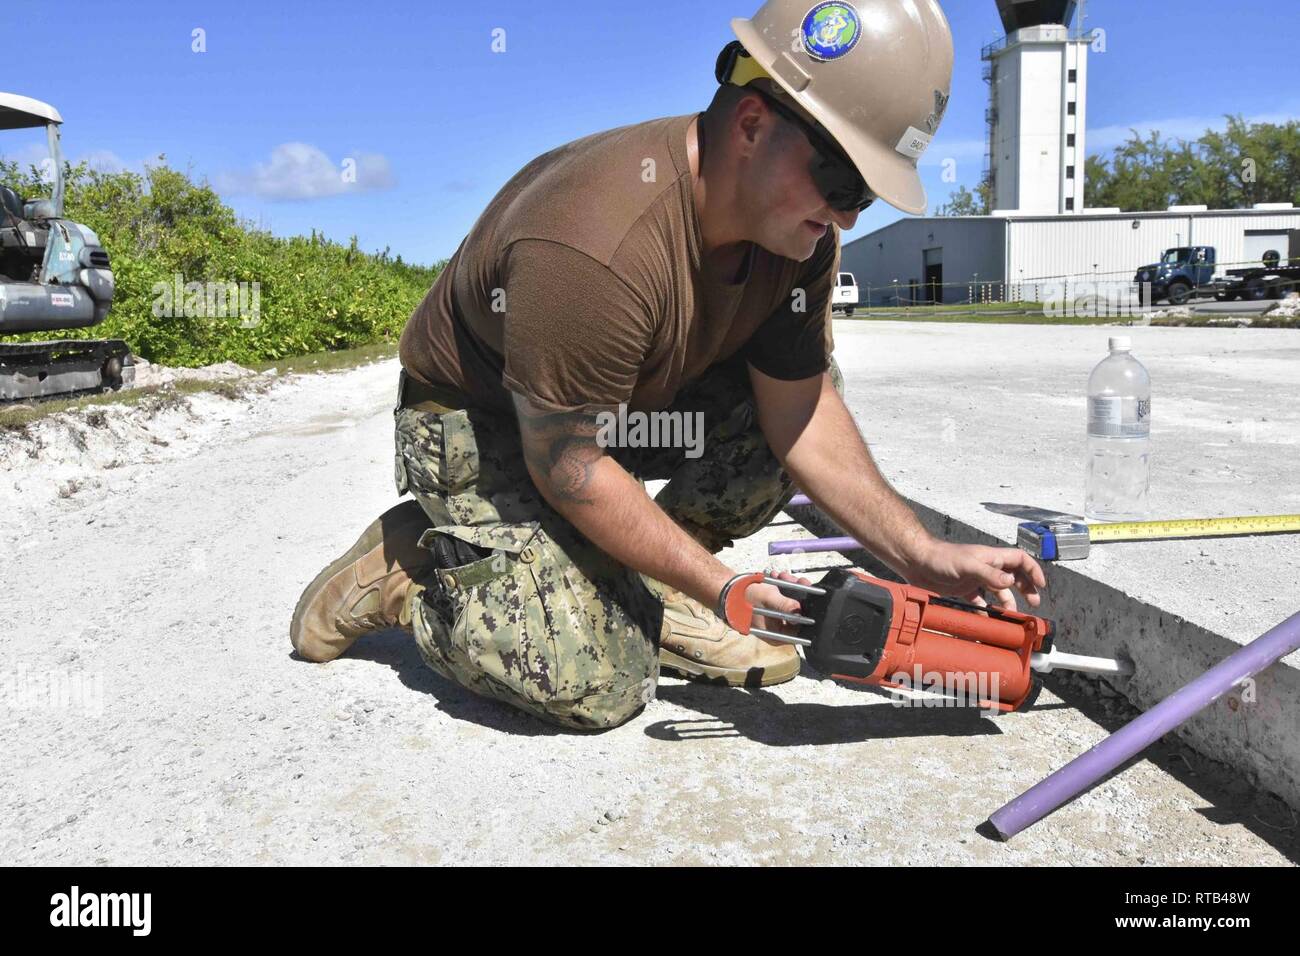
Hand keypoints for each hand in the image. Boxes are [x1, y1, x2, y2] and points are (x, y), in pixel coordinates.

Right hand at [744, 570, 812, 643]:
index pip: (800, 629)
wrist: (728, 590)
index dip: (807, 612)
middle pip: (798, 613)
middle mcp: (777, 628)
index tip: (812, 597)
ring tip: (784, 576)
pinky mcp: (772, 608)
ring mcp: (775, 618)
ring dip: (791, 587)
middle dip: (799, 595)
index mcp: (776, 634)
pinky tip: (778, 577)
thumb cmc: (743, 597)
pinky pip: (784, 598)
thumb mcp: (767, 599)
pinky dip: (783, 586)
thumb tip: (800, 611)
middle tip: (800, 580)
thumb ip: (785, 606)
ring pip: (791, 602)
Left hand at [902, 539, 1044, 611]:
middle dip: (1025, 588)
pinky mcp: (963, 589)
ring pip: (998, 590)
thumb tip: (1011, 583)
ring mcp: (975, 578)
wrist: (917, 561)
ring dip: (1007, 602)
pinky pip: (980, 601)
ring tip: (1011, 615)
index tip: (1041, 585)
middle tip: (1033, 603)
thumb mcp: (968, 565)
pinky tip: (989, 619)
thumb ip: (990, 574)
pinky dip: (986, 610)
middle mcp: (986, 567)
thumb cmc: (942, 557)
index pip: (1020, 560)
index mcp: (991, 557)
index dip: (1033, 570)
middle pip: (1013, 576)